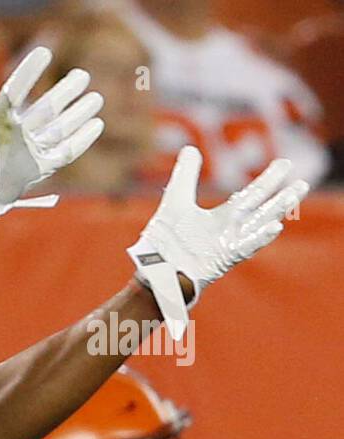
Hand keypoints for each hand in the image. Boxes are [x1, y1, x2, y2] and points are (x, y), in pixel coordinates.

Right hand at [0, 47, 103, 226]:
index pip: (14, 90)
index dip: (29, 70)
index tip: (45, 52)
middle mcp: (14, 137)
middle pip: (47, 107)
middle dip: (68, 89)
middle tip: (82, 76)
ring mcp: (28, 155)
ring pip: (61, 128)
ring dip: (81, 111)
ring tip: (96, 98)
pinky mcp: (38, 171)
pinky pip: (65, 153)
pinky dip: (83, 139)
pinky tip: (95, 125)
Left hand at [129, 147, 309, 340]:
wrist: (154, 270)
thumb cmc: (163, 242)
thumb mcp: (174, 202)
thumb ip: (184, 177)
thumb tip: (191, 148)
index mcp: (220, 219)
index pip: (249, 196)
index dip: (267, 180)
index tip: (285, 164)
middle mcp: (229, 232)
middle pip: (260, 210)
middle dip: (280, 196)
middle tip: (303, 182)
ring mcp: (227, 247)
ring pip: (259, 226)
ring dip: (277, 211)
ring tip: (296, 194)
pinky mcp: (221, 261)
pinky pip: (245, 248)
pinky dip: (259, 238)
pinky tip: (275, 227)